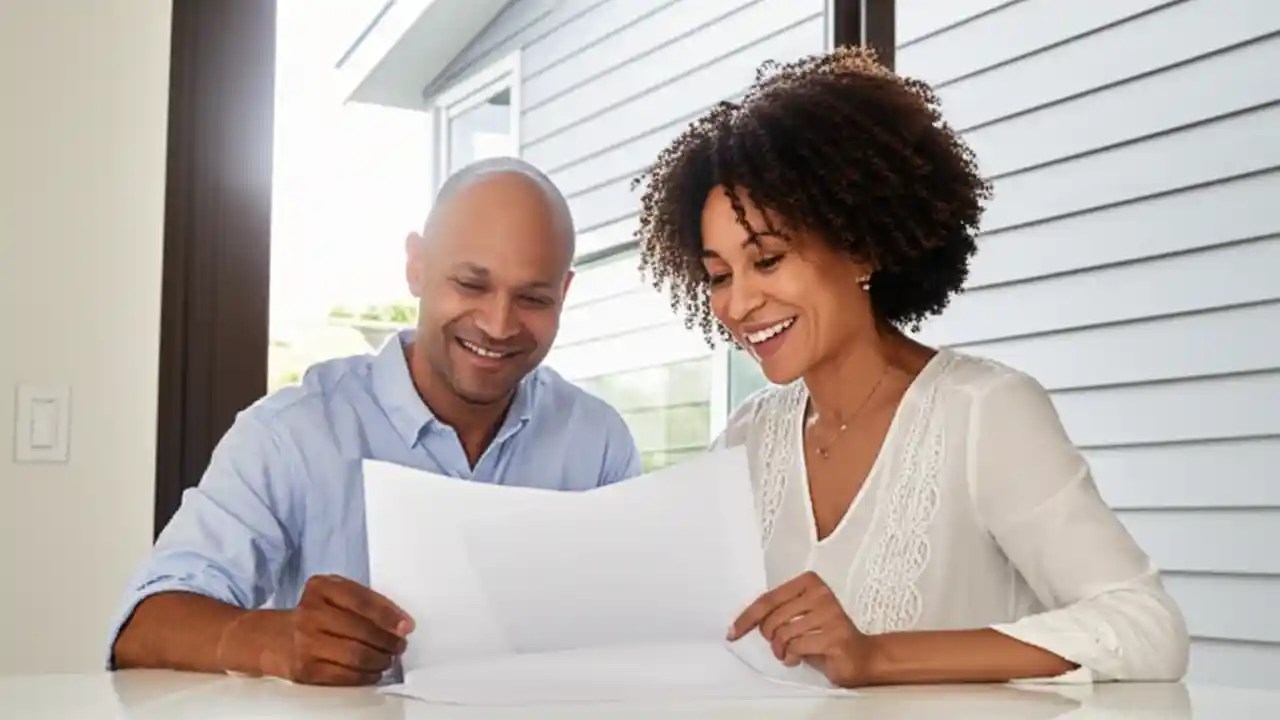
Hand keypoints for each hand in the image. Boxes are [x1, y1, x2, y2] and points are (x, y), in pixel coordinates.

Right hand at [229, 574, 414, 685]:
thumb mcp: (332, 594)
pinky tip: (373, 672)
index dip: (389, 615)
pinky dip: (366, 675)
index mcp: (321, 588)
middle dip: (389, 641)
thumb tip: (401, 623)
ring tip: (388, 658)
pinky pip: (345, 676)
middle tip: (399, 645)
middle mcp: (311, 613)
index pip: (362, 600)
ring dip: (381, 660)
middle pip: (362, 631)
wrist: (269, 637)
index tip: (406, 626)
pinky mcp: (305, 670)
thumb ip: (364, 600)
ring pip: (356, 655)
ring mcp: (306, 643)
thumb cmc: (312, 613)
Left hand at [727, 571, 874, 687]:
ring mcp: (829, 613)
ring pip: (783, 634)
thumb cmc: (825, 636)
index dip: (746, 618)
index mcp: (809, 582)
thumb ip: (778, 612)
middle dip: (770, 638)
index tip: (732, 632)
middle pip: (772, 619)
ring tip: (790, 653)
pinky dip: (792, 657)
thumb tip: (745, 622)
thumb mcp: (798, 617)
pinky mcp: (834, 635)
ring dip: (781, 650)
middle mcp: (821, 593)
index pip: (767, 599)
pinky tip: (799, 658)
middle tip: (779, 647)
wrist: (862, 655)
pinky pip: (796, 647)